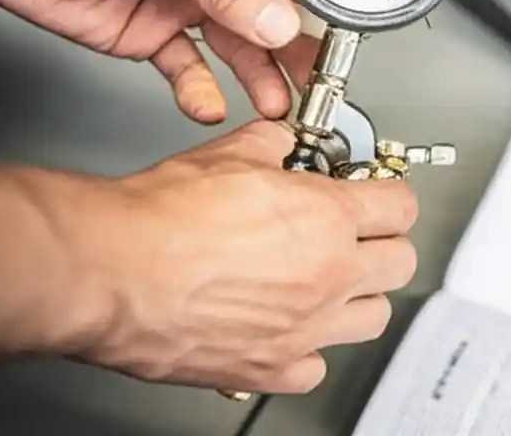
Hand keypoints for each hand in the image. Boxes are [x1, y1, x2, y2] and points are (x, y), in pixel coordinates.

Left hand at [0, 0, 315, 122]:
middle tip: (313, 86)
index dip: (306, 10)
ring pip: (232, 47)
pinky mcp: (151, 34)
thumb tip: (280, 20)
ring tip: (274, 105)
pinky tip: (209, 104)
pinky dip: (199, 90)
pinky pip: (187, 68)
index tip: (329, 44)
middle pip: (264, 16)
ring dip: (253, 78)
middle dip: (287, 53)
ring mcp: (181, 2)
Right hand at [74, 120, 418, 393]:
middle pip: (400, 263)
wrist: (109, 271)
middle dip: (383, 243)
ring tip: (332, 281)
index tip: (378, 196)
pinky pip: (316, 366)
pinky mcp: (270, 368)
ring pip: (373, 317)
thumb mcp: (228, 153)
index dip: (389, 196)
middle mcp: (329, 276)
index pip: (401, 206)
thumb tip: (280, 142)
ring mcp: (305, 328)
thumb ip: (271, 145)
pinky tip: (288, 329)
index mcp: (327, 218)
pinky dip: (308, 349)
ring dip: (359, 297)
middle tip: (357, 233)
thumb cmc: (159, 219)